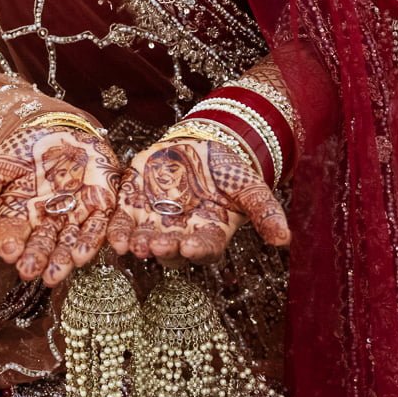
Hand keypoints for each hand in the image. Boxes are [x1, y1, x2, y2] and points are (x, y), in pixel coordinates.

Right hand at [0, 113, 120, 285]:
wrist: (58, 126)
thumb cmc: (22, 149)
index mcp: (20, 213)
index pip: (14, 233)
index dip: (11, 243)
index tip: (8, 253)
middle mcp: (46, 220)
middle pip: (42, 243)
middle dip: (37, 257)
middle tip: (31, 272)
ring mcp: (73, 215)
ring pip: (69, 241)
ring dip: (64, 258)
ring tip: (58, 272)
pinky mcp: (100, 206)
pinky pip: (98, 226)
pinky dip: (93, 239)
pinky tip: (86, 254)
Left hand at [106, 129, 289, 264]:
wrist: (201, 147)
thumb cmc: (230, 172)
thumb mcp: (251, 187)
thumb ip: (265, 211)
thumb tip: (284, 239)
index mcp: (209, 235)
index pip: (204, 248)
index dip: (198, 249)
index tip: (192, 247)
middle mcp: (180, 236)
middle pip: (170, 249)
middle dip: (164, 248)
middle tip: (157, 246)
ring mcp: (155, 223)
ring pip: (144, 240)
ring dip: (137, 244)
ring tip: (132, 246)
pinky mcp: (133, 206)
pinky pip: (122, 223)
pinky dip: (116, 231)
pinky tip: (112, 237)